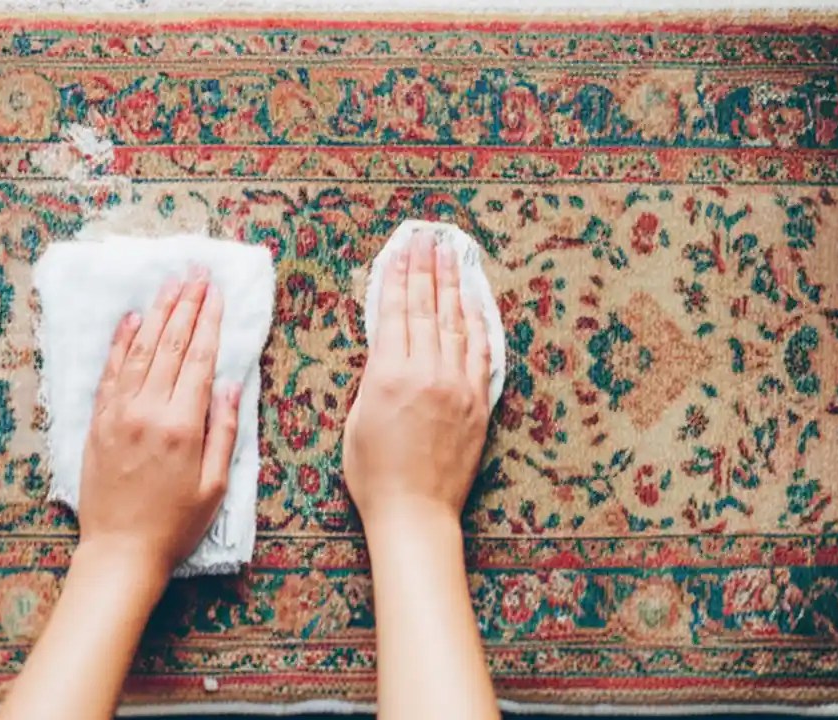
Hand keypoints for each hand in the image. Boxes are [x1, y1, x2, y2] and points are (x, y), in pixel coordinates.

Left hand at [76, 266, 241, 574]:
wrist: (120, 551)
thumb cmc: (176, 525)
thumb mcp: (216, 485)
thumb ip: (224, 432)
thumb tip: (231, 385)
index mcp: (183, 425)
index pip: (200, 359)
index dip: (210, 322)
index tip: (216, 292)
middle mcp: (148, 410)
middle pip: (171, 345)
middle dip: (186, 305)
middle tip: (196, 274)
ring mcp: (118, 413)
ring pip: (141, 351)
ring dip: (157, 314)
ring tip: (170, 285)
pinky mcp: (98, 422)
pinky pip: (111, 372)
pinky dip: (121, 343)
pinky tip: (132, 319)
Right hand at [345, 230, 491, 531]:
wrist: (415, 512)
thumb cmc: (373, 474)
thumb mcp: (357, 419)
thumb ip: (372, 377)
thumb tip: (386, 346)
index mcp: (388, 375)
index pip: (395, 311)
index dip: (399, 276)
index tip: (402, 248)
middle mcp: (426, 372)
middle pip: (427, 308)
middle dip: (427, 268)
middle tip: (428, 237)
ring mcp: (457, 386)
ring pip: (456, 323)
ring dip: (453, 284)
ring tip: (451, 254)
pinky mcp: (478, 403)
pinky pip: (481, 352)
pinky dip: (478, 322)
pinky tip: (474, 300)